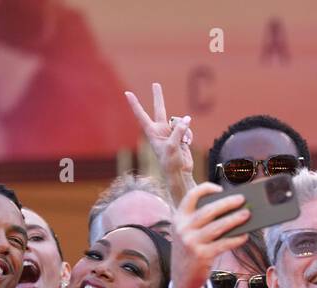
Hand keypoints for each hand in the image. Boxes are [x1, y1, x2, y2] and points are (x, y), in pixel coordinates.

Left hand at [125, 84, 195, 200]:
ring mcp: (171, 132)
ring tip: (184, 142)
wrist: (179, 173)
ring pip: (179, 121)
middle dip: (159, 97)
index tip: (127, 93)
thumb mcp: (173, 146)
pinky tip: (188, 144)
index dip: (135, 104)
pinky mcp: (181, 136)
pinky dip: (189, 135)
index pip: (141, 115)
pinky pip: (187, 129)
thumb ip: (179, 130)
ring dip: (184, 129)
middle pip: (160, 110)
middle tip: (155, 84)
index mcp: (152, 132)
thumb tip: (187, 119)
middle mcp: (160, 130)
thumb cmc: (170, 162)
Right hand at [170, 183, 249, 287]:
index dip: (206, 189)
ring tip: (247, 214)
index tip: (220, 188)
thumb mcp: (188, 234)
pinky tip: (245, 236)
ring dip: (235, 219)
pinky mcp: (202, 256)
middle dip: (227, 203)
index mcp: (178, 218)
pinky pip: (223, 244)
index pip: (191, 196)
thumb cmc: (190, 252)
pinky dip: (236, 239)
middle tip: (242, 199)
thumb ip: (201, 221)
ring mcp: (191, 242)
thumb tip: (230, 210)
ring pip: (218, 226)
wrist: (182, 279)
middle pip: (208, 210)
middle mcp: (183, 229)